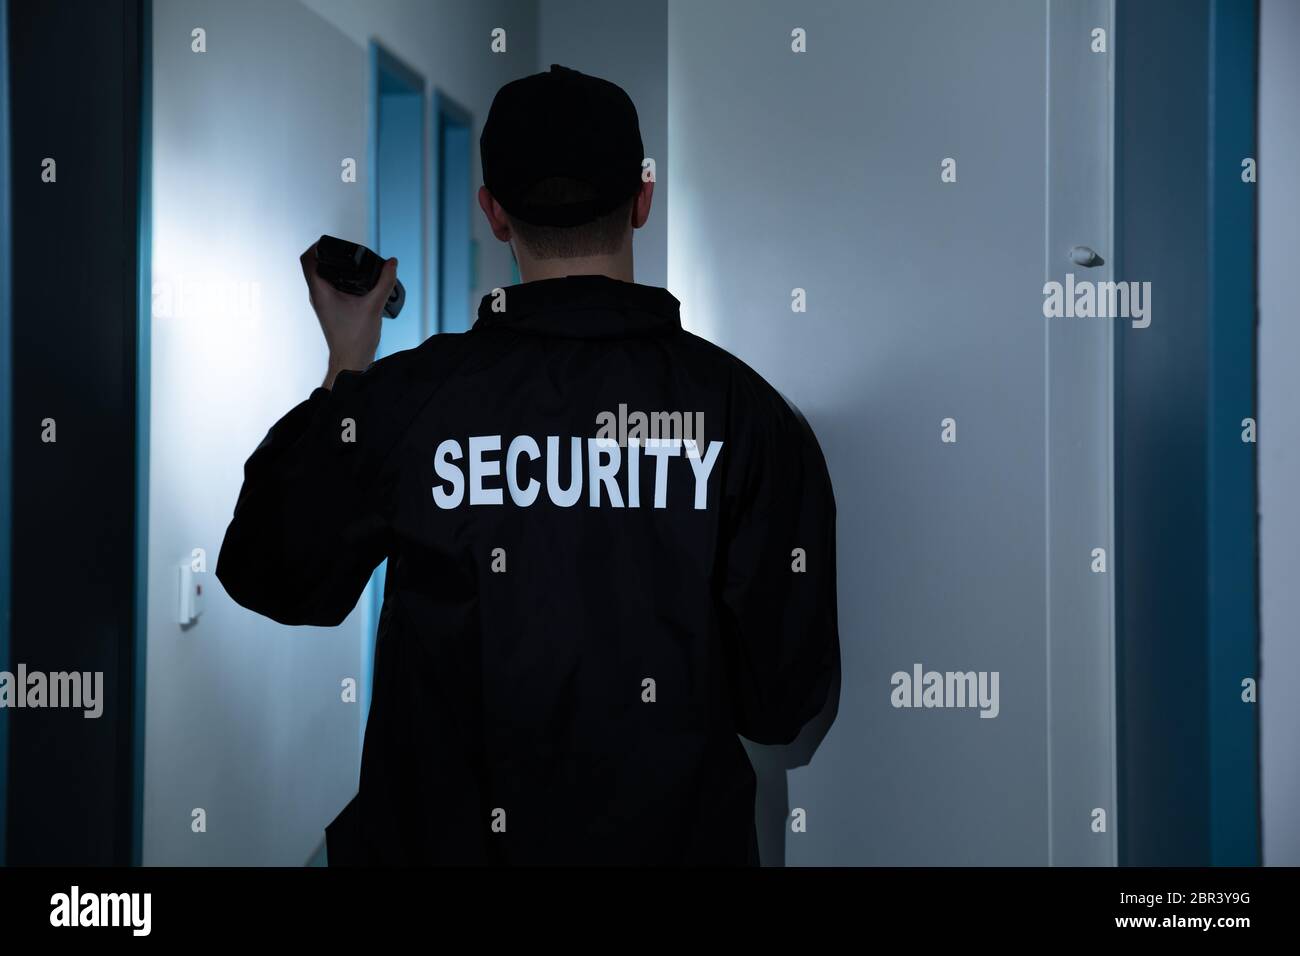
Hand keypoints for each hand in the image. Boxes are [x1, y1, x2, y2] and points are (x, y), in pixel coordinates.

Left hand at [299, 242, 397, 388]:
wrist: (351, 360)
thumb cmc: (356, 338)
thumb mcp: (374, 306)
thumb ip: (385, 282)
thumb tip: (392, 262)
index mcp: (320, 291)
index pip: (307, 259)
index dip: (316, 246)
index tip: (332, 242)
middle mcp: (317, 295)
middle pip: (313, 265)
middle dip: (329, 254)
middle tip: (347, 250)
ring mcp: (322, 303)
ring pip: (321, 277)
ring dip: (334, 267)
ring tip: (353, 264)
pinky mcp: (329, 309)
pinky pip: (329, 287)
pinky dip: (339, 280)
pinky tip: (356, 283)